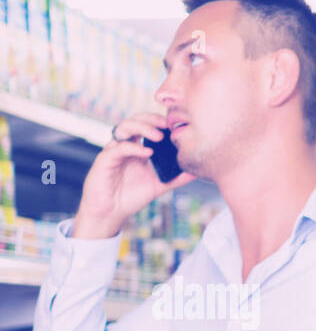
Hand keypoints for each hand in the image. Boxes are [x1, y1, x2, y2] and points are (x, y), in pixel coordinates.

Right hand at [72, 111, 195, 238]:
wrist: (111, 211)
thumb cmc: (131, 196)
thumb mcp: (159, 185)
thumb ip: (176, 177)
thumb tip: (196, 172)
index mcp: (137, 148)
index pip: (146, 125)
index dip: (158, 121)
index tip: (175, 124)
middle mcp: (125, 145)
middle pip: (135, 121)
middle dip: (151, 119)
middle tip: (167, 124)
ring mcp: (114, 151)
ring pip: (124, 128)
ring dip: (142, 128)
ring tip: (159, 136)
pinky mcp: (105, 160)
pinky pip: (118, 148)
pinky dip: (134, 148)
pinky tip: (147, 153)